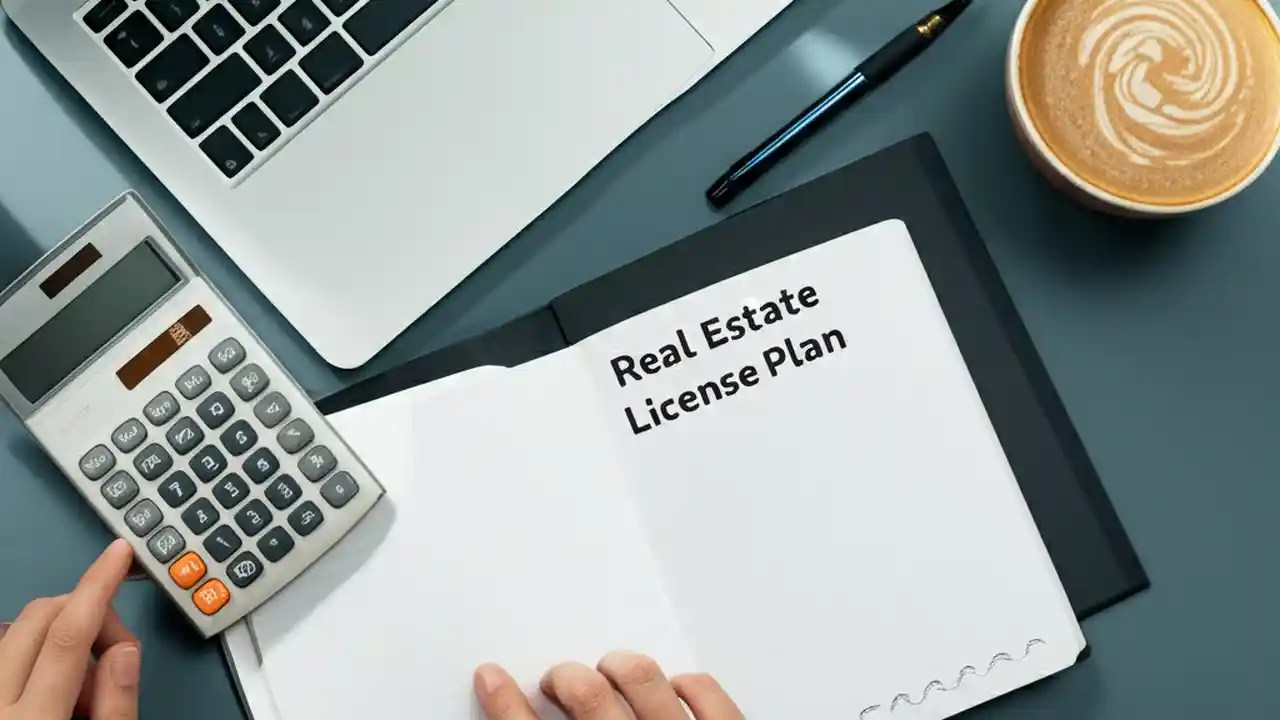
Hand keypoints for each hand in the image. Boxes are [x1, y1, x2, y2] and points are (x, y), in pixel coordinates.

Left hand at [0, 540, 139, 719]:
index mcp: (30, 719)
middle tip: (117, 654)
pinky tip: (55, 690)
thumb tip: (125, 649)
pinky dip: (36, 654)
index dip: (99, 586)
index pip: (68, 635)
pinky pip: (4, 650)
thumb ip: (117, 706)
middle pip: (41, 619)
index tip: (119, 552)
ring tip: (85, 686)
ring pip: (19, 628)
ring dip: (62, 639)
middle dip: (89, 615)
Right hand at [475, 652, 743, 719]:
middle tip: (559, 681)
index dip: (506, 704)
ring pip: (646, 680)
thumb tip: (527, 714)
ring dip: (621, 670)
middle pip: (589, 697)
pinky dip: (685, 685)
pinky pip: (705, 693)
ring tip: (611, 673)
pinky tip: (672, 687)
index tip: (492, 679)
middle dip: (566, 680)